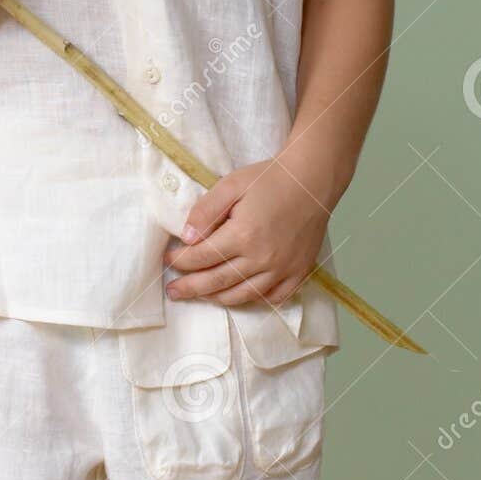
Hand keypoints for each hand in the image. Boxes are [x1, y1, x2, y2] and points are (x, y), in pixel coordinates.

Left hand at [164, 158, 328, 307]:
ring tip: (200, 295)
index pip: (201, 258)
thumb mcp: (230, 185)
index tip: (168, 259)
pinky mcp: (298, 272)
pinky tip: (239, 295)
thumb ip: (206, 211)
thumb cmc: (269, 179)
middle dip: (190, 288)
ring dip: (216, 298)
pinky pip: (273, 298)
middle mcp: (262, 259)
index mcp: (242, 235)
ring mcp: (282, 269)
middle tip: (172, 290)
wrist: (312, 181)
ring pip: (242, 295)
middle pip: (217, 282)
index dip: (180, 261)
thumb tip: (187, 238)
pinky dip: (252, 300)